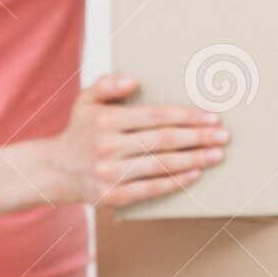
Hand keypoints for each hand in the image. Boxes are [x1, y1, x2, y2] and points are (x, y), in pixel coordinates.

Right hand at [42, 74, 228, 207]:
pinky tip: (195, 174)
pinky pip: (150, 189)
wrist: (54, 171)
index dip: (186, 116)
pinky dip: (175, 182)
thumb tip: (132, 80)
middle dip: (198, 137)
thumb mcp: (85, 100)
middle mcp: (108, 147)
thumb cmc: (79, 131)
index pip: (155, 116)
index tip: (211, 117)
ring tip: (217, 154)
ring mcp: (110, 173)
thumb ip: (107, 85)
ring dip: (194, 160)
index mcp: (105, 120)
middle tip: (224, 135)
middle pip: (163, 141)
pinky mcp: (113, 196)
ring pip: (161, 165)